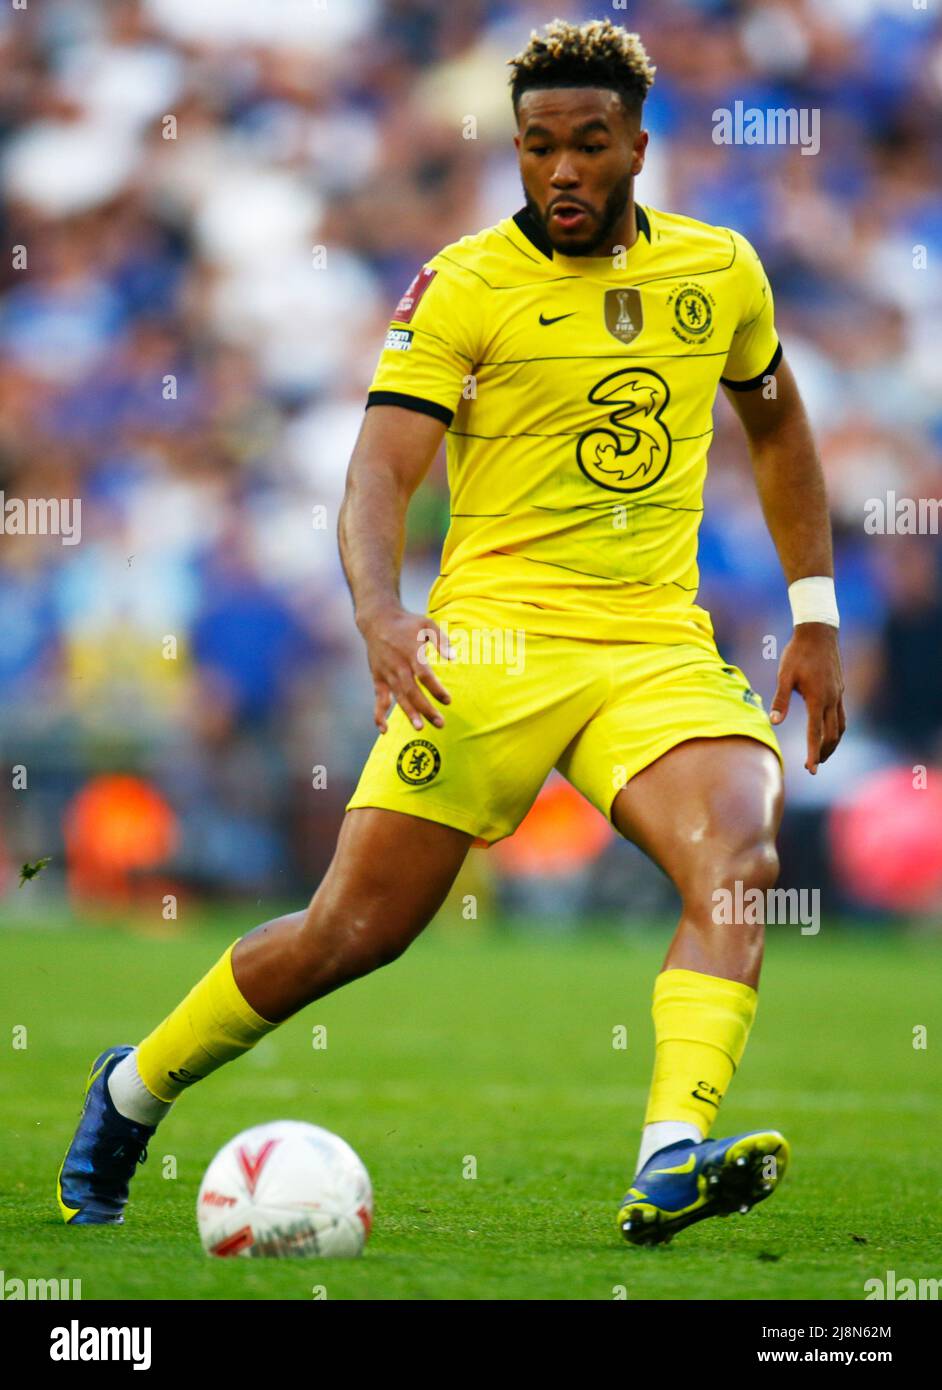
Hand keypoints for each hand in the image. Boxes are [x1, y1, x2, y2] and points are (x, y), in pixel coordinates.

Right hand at [357, 605, 452, 733]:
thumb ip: (441, 640)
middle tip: (440, 723)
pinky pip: (378, 699)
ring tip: (420, 728)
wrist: (377, 620)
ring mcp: (386, 673)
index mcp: (411, 652)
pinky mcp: (377, 678)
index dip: (436, 689)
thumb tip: (454, 657)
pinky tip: (385, 730)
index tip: (448, 700)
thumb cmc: (407, 623)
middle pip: (412, 691)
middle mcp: (398, 665)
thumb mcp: (427, 624)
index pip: (424, 675)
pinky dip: (379, 714)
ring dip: (409, 713)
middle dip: (426, 708)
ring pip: (398, 697)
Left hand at [770, 623, 845, 773]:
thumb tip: (772, 722)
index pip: (816, 734)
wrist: (819, 633)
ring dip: (833, 743)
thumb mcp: (784, 675)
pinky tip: (829, 732)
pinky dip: (837, 729)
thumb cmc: (797, 653)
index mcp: (817, 699)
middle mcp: (831, 699)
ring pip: (841, 727)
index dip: (813, 754)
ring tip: (822, 754)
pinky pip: (842, 715)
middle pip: (832, 735)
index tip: (810, 770)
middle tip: (814, 766)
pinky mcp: (840, 690)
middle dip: (824, 753)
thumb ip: (780, 699)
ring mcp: (838, 695)